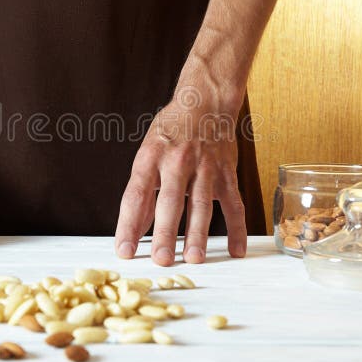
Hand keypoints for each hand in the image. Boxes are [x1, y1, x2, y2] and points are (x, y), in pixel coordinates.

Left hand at [115, 85, 246, 264]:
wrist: (205, 101)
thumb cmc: (171, 131)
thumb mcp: (148, 154)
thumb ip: (143, 191)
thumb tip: (134, 229)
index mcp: (151, 157)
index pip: (136, 195)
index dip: (128, 224)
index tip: (124, 250)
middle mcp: (177, 161)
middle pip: (170, 202)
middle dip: (166, 233)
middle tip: (161, 260)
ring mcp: (205, 167)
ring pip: (201, 205)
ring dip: (198, 234)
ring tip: (194, 259)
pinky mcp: (227, 173)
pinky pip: (233, 204)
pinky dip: (236, 229)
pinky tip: (236, 250)